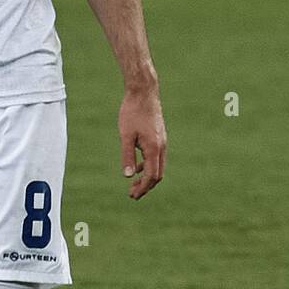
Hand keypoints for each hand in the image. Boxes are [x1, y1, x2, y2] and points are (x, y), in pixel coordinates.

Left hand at [119, 84, 166, 199]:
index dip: (143, 188)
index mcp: (154, 148)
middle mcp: (162, 147)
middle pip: (157, 175)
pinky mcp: (159, 137)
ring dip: (147, 177)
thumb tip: (127, 176)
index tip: (132, 195)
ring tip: (133, 184)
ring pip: (158, 166)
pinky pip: (156, 157)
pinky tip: (137, 167)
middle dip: (145, 186)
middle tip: (132, 194)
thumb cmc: (132, 112)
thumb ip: (127, 156)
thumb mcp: (126, 136)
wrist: (144, 92)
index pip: (152, 176)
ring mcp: (162, 142)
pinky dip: (148, 166)